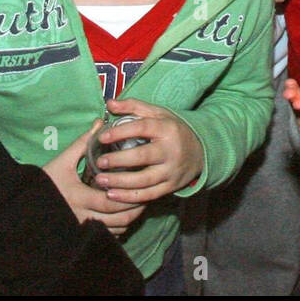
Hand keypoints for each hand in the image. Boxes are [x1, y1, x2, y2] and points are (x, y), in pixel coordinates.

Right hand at [42, 120, 145, 235]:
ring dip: (129, 218)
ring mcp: (81, 228)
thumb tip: (100, 123)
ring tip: (139, 204)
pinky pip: (106, 236)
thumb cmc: (45, 181)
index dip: (128, 195)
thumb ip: (83, 143)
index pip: (110, 201)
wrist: (25, 205)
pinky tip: (123, 215)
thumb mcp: (62, 161)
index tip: (142, 184)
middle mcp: (81, 216)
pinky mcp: (81, 235)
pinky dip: (118, 228)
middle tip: (147, 194)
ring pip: (114, 230)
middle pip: (117, 218)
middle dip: (135, 208)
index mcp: (79, 197)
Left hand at [90, 97, 204, 202]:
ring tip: (100, 180)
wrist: (200, 152)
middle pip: (142, 156)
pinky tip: (112, 195)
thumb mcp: (158, 114)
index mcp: (167, 129)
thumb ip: (134, 107)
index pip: (143, 128)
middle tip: (99, 162)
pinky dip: (129, 197)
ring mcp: (171, 170)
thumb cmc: (172, 131)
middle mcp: (171, 150)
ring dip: (120, 181)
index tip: (102, 137)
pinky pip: (148, 195)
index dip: (121, 132)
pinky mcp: (170, 186)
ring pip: (144, 179)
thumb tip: (110, 103)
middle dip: (118, 160)